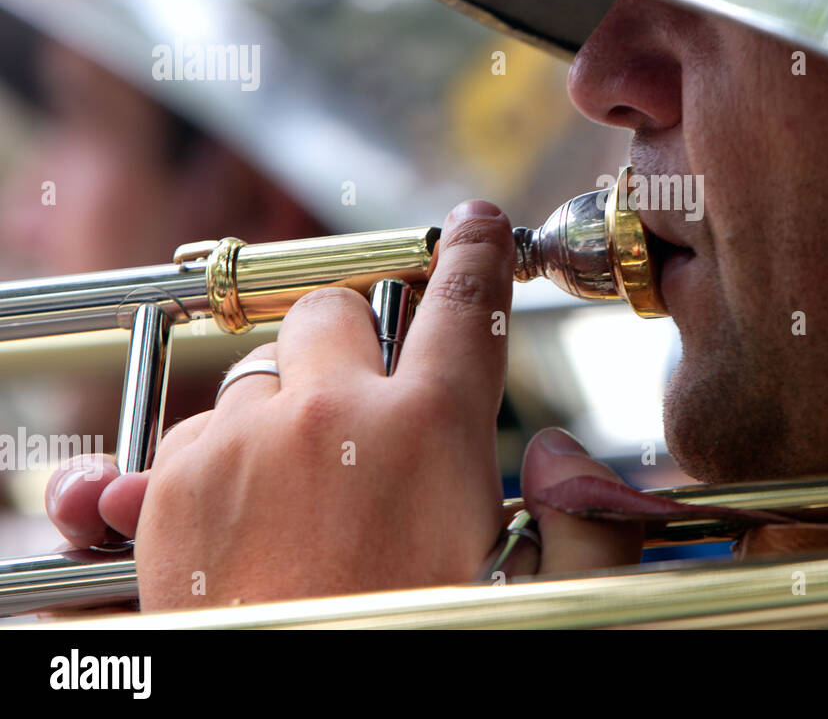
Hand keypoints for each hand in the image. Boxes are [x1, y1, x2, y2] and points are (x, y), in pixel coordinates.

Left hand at [45, 200, 643, 608]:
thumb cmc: (406, 651)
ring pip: (261, 371)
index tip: (476, 228)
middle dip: (355, 345)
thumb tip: (561, 455)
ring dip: (287, 406)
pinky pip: (197, 427)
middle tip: (371, 406)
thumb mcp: (533, 601)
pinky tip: (254, 511)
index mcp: (429, 435)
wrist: (289, 718)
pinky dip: (226, 454)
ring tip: (310, 483)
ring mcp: (239, 444)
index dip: (479, 256)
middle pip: (336, 311)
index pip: (464, 305)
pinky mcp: (169, 484)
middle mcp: (329, 416)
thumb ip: (586, 523)